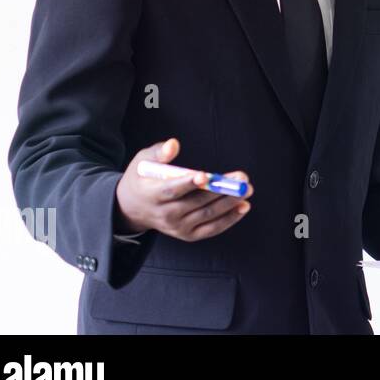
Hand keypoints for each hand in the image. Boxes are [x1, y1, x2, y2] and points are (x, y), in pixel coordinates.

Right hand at [114, 138, 253, 241]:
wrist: (132, 209)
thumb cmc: (142, 178)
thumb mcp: (142, 161)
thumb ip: (159, 152)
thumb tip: (174, 144)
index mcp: (152, 195)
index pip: (171, 191)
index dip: (188, 183)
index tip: (205, 175)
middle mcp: (165, 214)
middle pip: (195, 203)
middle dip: (220, 190)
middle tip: (241, 178)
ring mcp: (177, 227)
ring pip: (207, 215)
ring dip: (229, 203)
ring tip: (246, 190)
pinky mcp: (187, 235)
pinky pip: (211, 229)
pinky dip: (229, 219)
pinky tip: (243, 207)